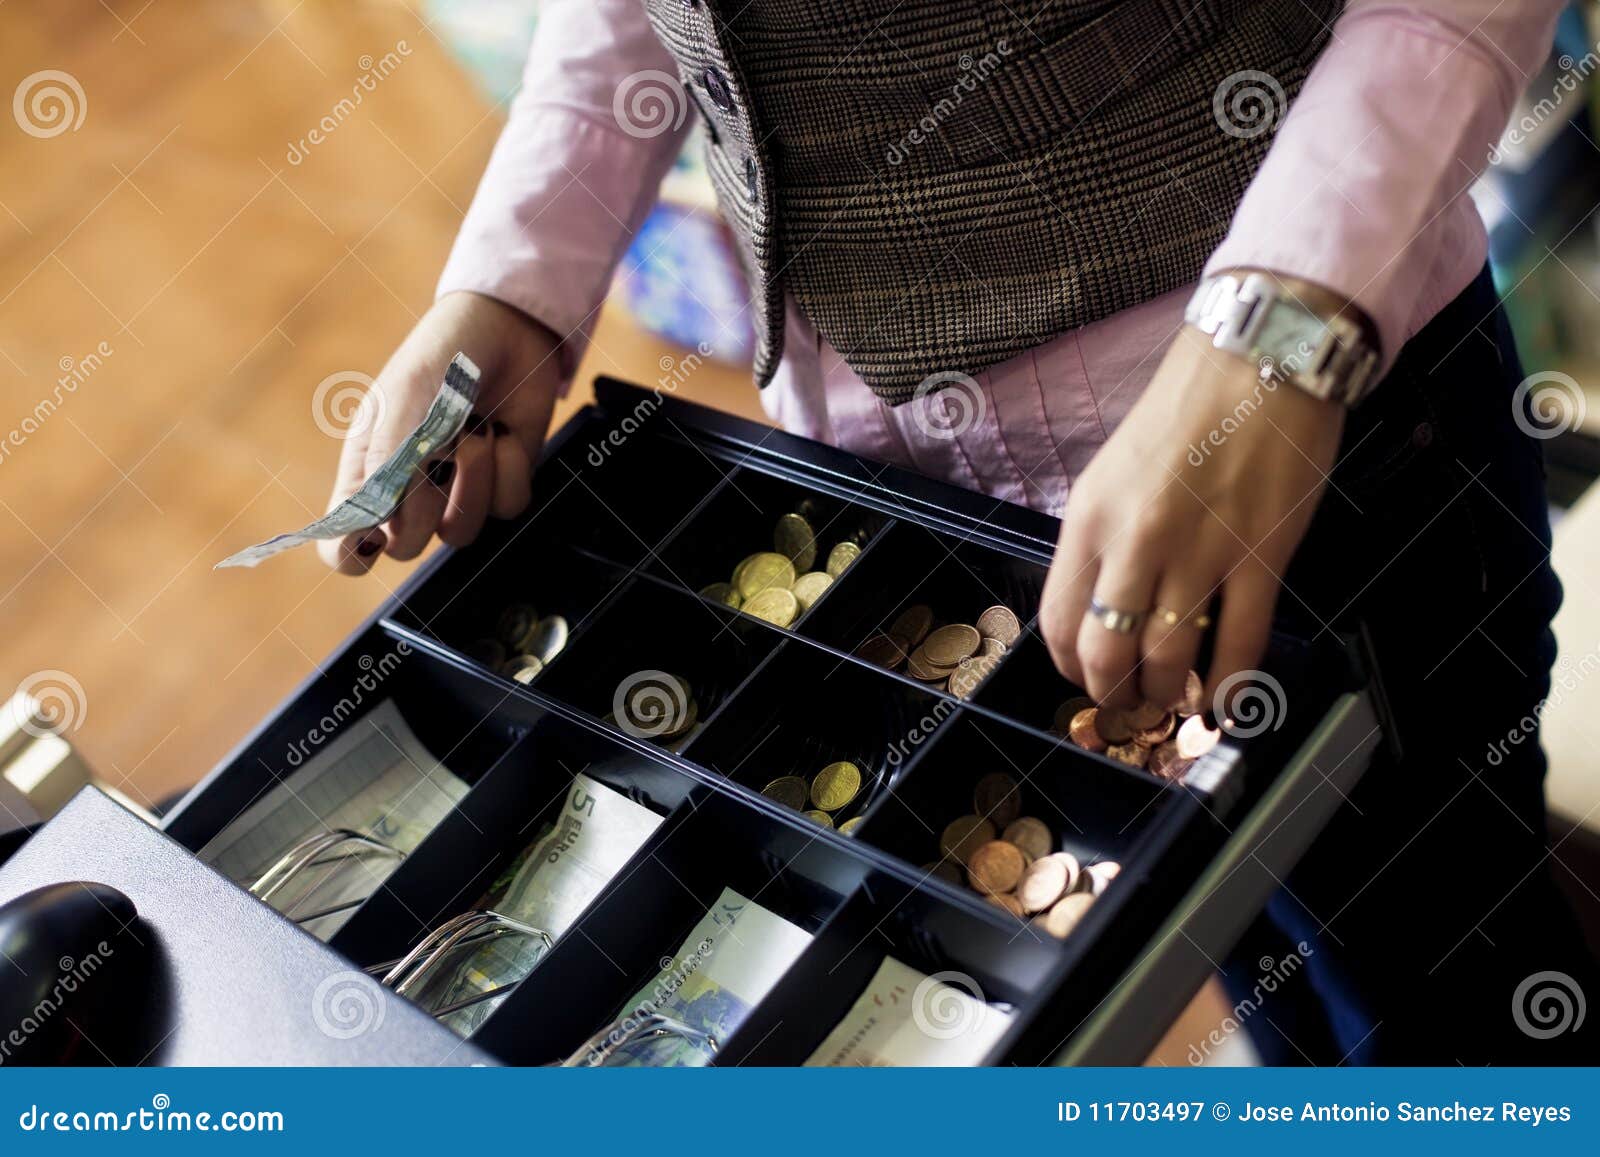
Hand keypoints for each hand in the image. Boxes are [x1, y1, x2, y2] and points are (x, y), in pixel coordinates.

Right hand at [318, 291, 562, 573]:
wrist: (508, 328)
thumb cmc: (443, 354)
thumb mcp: (406, 395)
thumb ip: (388, 456)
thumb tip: (373, 515)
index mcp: (367, 472)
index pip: (342, 544)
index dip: (349, 554)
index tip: (369, 536)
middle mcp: (409, 492)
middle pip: (404, 547)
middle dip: (422, 507)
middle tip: (435, 455)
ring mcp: (457, 491)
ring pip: (461, 533)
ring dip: (473, 480)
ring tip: (474, 430)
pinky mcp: (503, 483)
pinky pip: (507, 507)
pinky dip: (510, 468)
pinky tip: (503, 432)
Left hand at [1039, 325, 1344, 713]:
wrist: (1259, 361)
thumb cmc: (1184, 412)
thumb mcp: (1112, 473)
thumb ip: (1102, 539)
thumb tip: (1101, 607)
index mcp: (1090, 518)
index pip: (1060, 620)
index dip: (1071, 667)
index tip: (1088, 679)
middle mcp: (1135, 541)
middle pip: (1107, 653)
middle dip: (1115, 694)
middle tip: (1130, 704)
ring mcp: (1200, 553)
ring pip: (1169, 659)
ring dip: (1168, 695)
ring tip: (1174, 701)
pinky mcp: (1261, 557)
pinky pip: (1240, 643)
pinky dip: (1229, 687)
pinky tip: (1223, 704)